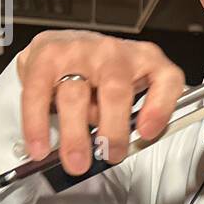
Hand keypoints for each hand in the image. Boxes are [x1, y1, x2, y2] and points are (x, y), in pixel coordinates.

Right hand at [15, 30, 185, 174]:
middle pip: (115, 91)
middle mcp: (113, 52)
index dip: (160, 108)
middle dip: (113, 129)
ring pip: (75, 95)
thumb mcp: (138, 84)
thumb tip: (139, 138)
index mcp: (145, 60)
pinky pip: (37, 94)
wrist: (69, 41)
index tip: (148, 133)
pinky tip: (39, 146)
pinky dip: (36, 124)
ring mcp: (78, 51)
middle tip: (110, 156)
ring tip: (76, 162)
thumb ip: (146, 111)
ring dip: (75, 134)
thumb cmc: (107, 72)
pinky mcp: (46, 57)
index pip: (167, 79)